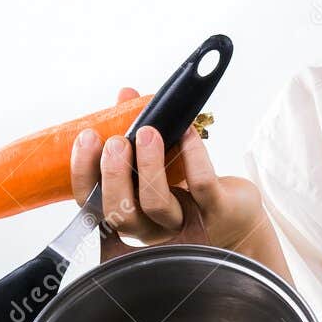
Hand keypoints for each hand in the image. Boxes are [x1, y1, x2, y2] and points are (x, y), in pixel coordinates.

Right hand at [69, 87, 266, 253]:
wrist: (237, 220)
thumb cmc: (189, 190)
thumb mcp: (160, 163)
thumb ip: (137, 132)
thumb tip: (125, 94)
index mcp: (129, 214)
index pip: (94, 204)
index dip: (84, 174)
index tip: (86, 138)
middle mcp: (151, 227)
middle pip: (121, 213)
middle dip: (113, 174)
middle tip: (115, 142)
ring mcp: (183, 222)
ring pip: (156, 204)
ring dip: (149, 166)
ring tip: (148, 133)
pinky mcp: (215, 211)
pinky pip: (200, 185)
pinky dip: (193, 155)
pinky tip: (187, 133)